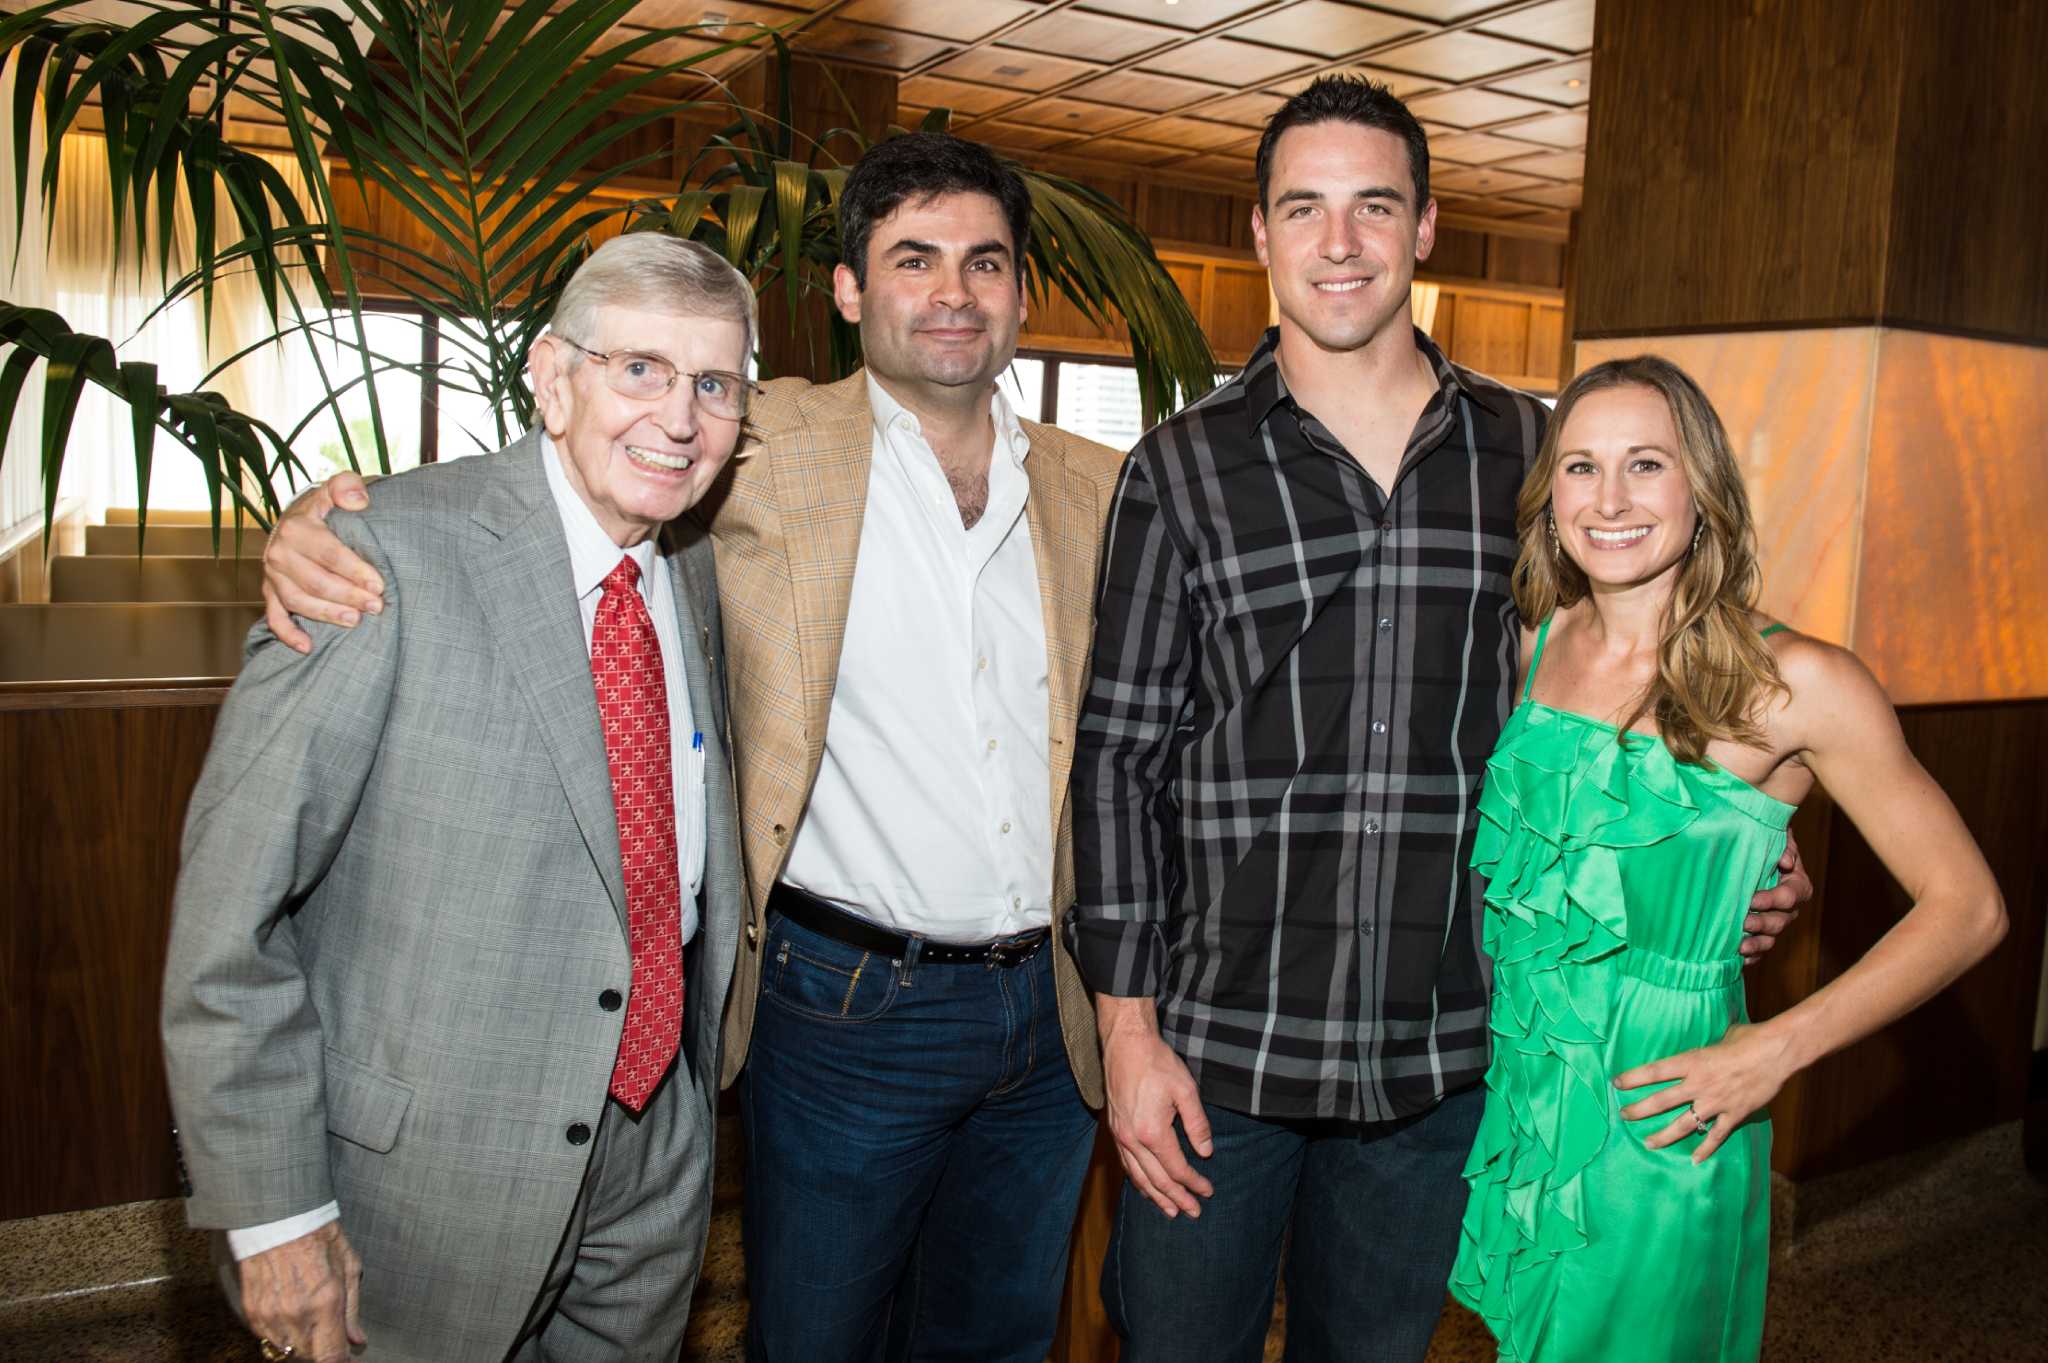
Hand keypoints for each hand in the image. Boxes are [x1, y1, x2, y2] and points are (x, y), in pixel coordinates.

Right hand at [238, 1220, 364, 1362]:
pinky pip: (268, 1337)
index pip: (331, 1357)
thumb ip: (352, 1309)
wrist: (279, 1215)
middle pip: (309, 1357)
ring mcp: (271, 1315)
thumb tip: (357, 1340)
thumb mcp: (349, 1266)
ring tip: (309, 1317)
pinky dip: (281, 1332)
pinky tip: (290, 1312)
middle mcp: (296, 1314)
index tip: (348, 1361)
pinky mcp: (252, 1312)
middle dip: (322, 1349)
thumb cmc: (319, 1235)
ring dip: (301, 1342)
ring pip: (287, 1350)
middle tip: (330, 1331)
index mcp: (326, 1303)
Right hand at [262, 472, 382, 654]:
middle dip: (348, 596)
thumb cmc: (327, 508)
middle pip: (315, 581)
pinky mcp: (270, 592)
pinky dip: (288, 634)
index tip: (380, 585)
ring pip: (297, 601)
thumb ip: (347, 487)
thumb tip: (359, 500)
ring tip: (355, 622)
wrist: (299, 518)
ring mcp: (272, 575)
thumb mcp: (337, 488)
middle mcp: (279, 552)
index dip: (356, 571)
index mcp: (297, 527)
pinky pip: (274, 617)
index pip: (330, 554)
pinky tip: (308, 647)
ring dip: (326, 614)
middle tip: (376, 607)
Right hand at [1097, 996, 1213, 1217]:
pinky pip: (1126, 1164)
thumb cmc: (1157, 1063)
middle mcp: (1132, 1140)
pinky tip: (1146, 1186)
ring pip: (1138, 1176)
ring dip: (1155, 1196)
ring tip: (1169, 1211)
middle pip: (1156, 1179)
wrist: (1125, 1044)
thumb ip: (1197, 1124)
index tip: (1208, 1191)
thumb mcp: (1186, 1090)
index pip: (1176, 1169)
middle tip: (1193, 1212)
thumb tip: (1205, 1152)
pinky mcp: (1114, 1129)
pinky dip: (1138, 1180)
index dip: (1193, 1183)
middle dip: (1176, 1198)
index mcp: (1152, 1132)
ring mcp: (1120, 1136)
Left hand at [1613, 1022, 1795, 1162]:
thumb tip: (1705, 1047)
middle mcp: (1698, 1084)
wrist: (1777, 1052)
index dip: (1632, 1078)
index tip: (1616, 1084)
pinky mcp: (1734, 1114)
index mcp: (1692, 1061)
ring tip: (1648, 1143)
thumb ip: (1707, 1048)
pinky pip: (1716, 1136)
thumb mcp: (1720, 1037)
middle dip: (1639, 1110)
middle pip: (1661, 1101)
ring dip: (1664, 1135)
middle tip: (1623, 1116)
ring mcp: (1716, 1102)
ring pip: (1683, 1124)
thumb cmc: (1748, 1039)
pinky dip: (1705, 1149)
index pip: (1654, 1072)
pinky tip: (1695, 1161)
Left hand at [1740, 829, 1811, 965]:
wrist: (1745, 854)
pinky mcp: (1761, 933)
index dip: (1775, 899)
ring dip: (1757, 944)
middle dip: (1763, 923)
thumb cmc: (1760, 842)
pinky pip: (1760, 950)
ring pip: (1771, 938)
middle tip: (1744, 922)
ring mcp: (1775, 922)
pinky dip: (1752, 956)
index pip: (1792, 894)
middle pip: (1781, 920)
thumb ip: (1782, 843)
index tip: (1753, 899)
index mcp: (1795, 883)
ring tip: (1740, 947)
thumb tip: (1786, 862)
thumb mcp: (1773, 836)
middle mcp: (1788, 907)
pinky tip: (1739, 959)